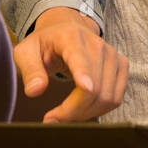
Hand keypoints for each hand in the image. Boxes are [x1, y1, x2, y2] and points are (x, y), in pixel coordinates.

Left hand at [13, 6, 128, 122]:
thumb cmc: (45, 43)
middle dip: (72, 111)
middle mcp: (97, 44)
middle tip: (52, 119)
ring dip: (85, 114)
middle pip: (93, 88)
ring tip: (65, 114)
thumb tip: (35, 91)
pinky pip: (115, 98)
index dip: (84, 74)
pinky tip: (82, 108)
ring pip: (106, 97)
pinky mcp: (121, 65)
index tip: (86, 88)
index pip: (80, 58)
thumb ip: (30, 71)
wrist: (67, 29)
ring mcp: (112, 55)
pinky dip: (99, 110)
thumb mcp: (26, 52)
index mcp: (71, 38)